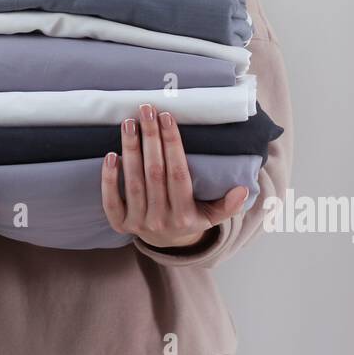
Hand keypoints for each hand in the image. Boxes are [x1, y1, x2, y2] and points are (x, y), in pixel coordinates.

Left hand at [101, 103, 248, 249]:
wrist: (166, 244)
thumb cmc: (191, 218)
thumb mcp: (213, 215)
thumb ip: (228, 205)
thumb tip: (244, 190)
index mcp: (186, 215)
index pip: (178, 174)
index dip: (172, 145)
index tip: (167, 117)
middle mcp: (161, 220)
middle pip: (154, 173)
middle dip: (150, 139)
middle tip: (146, 110)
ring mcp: (138, 223)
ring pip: (133, 182)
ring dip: (130, 150)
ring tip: (129, 123)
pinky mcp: (119, 224)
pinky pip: (111, 200)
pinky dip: (109, 179)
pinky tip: (110, 154)